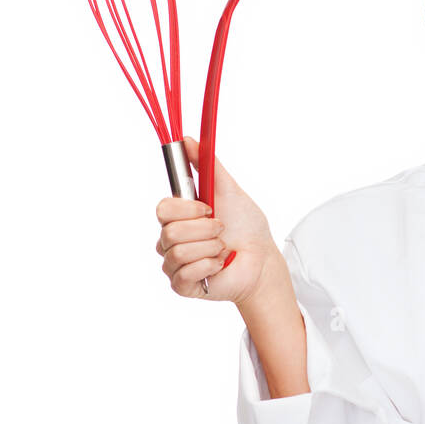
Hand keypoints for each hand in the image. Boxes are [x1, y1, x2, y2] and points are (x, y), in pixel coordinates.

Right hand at [154, 136, 277, 302]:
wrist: (261, 259)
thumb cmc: (246, 226)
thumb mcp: (229, 190)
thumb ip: (208, 166)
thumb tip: (189, 139)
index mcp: (178, 216)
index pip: (163, 208)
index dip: (188, 209)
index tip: (209, 208)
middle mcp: (170, 239)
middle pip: (170, 232)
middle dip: (206, 230)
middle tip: (221, 231)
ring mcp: (174, 263)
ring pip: (180, 252)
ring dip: (211, 248)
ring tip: (223, 249)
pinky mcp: (181, 285)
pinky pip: (185, 273)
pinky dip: (209, 266)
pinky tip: (219, 265)